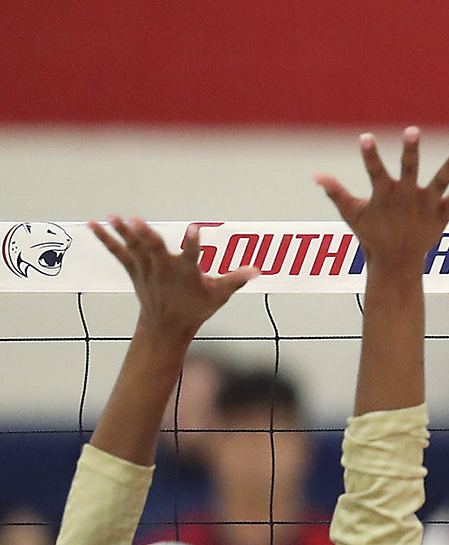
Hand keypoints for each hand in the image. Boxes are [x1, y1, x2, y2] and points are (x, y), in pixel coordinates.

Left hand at [89, 217, 254, 338]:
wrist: (166, 328)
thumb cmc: (195, 309)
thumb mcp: (219, 296)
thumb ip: (236, 280)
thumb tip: (258, 270)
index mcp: (186, 274)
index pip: (191, 256)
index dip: (193, 242)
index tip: (195, 229)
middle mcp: (164, 271)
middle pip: (154, 250)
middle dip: (145, 236)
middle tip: (137, 221)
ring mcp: (146, 270)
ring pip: (134, 248)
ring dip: (123, 233)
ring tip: (114, 217)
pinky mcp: (134, 271)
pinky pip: (118, 252)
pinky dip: (105, 239)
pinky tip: (94, 225)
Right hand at [316, 126, 448, 269]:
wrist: (396, 262)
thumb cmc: (372, 234)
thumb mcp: (352, 214)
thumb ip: (337, 193)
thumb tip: (316, 176)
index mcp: (384, 197)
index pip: (374, 172)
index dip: (369, 155)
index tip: (365, 137)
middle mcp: (407, 199)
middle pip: (409, 171)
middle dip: (410, 151)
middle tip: (412, 130)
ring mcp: (427, 207)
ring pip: (440, 183)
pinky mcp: (442, 214)